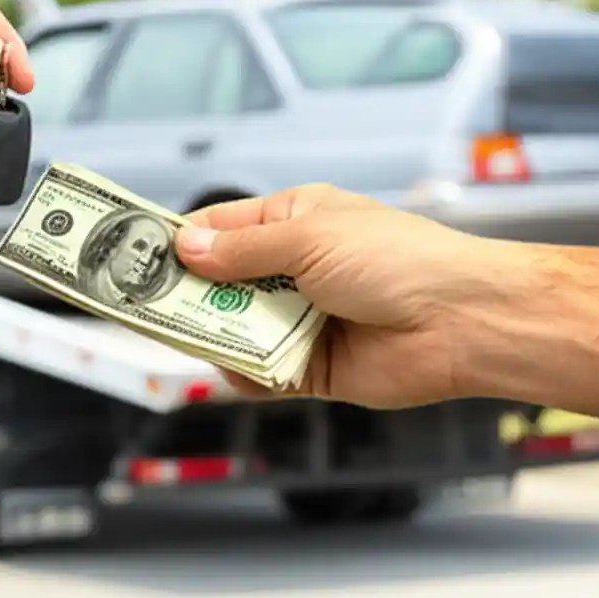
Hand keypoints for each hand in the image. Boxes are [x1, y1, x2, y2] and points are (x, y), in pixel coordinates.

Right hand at [174, 185, 505, 408]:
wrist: (462, 322)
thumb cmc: (401, 261)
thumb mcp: (310, 240)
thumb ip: (243, 251)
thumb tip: (186, 247)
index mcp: (295, 223)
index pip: (220, 228)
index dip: (179, 241)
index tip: (136, 253)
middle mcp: (294, 270)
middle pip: (219, 283)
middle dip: (186, 293)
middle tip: (145, 304)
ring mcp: (301, 319)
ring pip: (234, 330)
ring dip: (216, 333)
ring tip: (191, 335)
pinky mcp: (310, 368)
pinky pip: (260, 373)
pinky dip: (245, 373)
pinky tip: (240, 367)